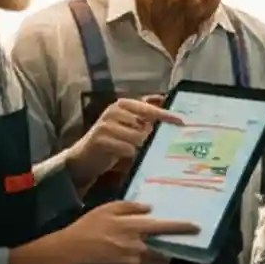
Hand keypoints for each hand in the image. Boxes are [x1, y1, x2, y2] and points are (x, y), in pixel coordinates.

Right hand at [56, 200, 198, 263]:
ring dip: (154, 256)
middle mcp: (139, 248)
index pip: (165, 228)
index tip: (197, 228)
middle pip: (165, 251)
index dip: (182, 228)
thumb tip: (149, 209)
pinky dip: (137, 263)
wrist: (70, 254)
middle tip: (167, 243)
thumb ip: (131, 208)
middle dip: (169, 248)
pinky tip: (122, 257)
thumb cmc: (87, 227)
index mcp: (135, 228)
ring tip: (143, 250)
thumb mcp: (107, 209)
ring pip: (154, 262)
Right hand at [66, 96, 181, 189]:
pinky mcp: (100, 139)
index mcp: (123, 105)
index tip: (181, 122)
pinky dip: (131, 155)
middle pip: (145, 124)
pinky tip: (129, 158)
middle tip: (160, 145)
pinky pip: (126, 148)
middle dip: (152, 136)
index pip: (149, 107)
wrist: (83, 159)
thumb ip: (144, 118)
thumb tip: (165, 105)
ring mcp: (106, 123)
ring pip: (137, 137)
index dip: (166, 114)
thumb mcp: (128, 127)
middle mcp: (114, 110)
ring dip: (141, 148)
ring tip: (137, 153)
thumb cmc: (110, 142)